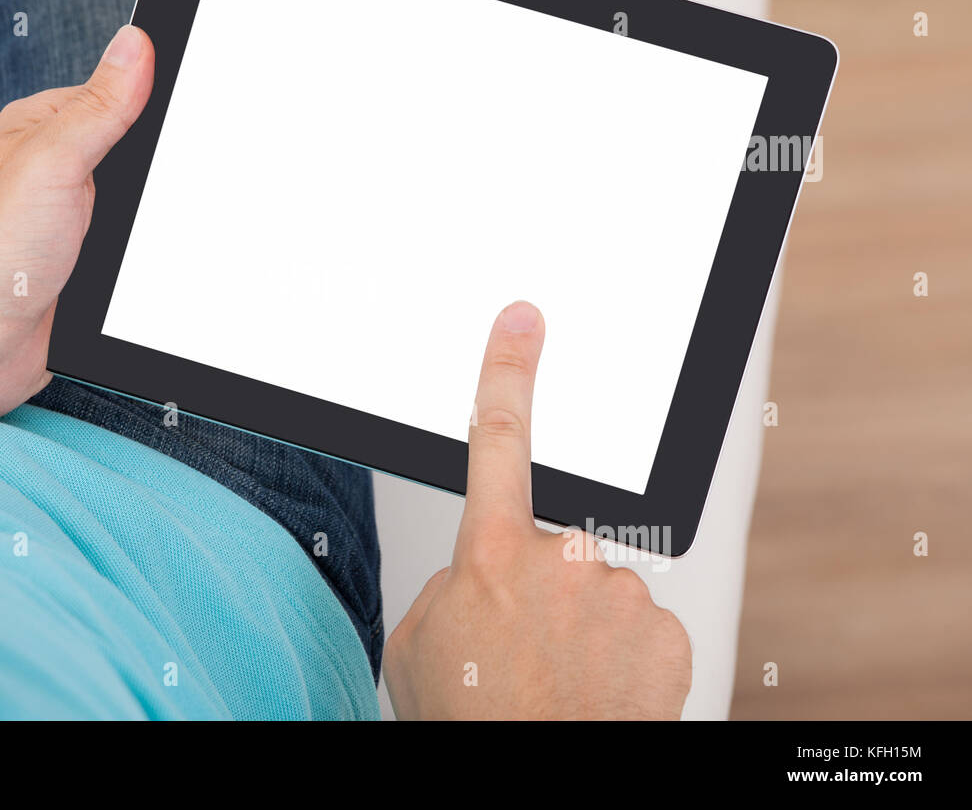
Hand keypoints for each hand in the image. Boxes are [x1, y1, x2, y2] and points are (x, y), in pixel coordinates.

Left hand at [0, 25, 153, 424]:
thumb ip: (99, 107)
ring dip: (153, 223)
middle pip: (137, 153)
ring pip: (139, 207)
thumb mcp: (52, 162)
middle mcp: (55, 172)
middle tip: (171, 186)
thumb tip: (136, 43)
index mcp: (42, 129)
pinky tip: (147, 268)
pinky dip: (145, 261)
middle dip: (162, 169)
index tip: (202, 102)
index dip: (159, 98)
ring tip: (151, 234)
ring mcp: (69, 222)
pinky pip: (132, 254)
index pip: (118, 93)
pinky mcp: (82, 270)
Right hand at [382, 301, 691, 719]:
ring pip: (594, 588)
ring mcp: (620, 594)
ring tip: (554, 679)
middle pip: (549, 544)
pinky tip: (594, 688)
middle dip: (537, 583)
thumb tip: (481, 571)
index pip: (499, 439)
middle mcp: (562, 560)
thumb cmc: (476, 724)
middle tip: (520, 649)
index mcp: (491, 553)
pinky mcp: (666, 630)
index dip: (508, 372)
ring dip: (576, 625)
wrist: (542, 774)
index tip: (523, 323)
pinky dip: (618, 652)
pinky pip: (636, 623)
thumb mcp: (421, 643)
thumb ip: (452, 582)